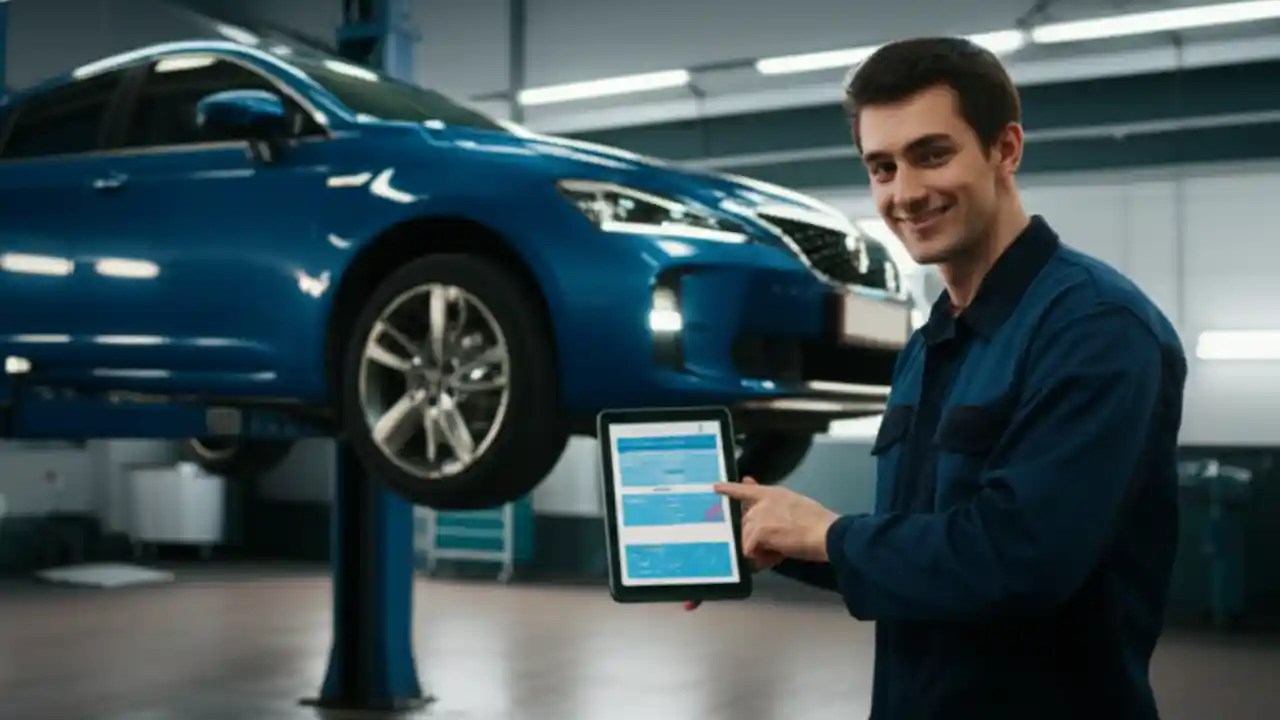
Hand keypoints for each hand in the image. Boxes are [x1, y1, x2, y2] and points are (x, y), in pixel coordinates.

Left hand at [715, 476, 839, 564]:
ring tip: (777, 554)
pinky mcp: (758, 532)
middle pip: (744, 522)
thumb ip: (773, 502)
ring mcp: (758, 516)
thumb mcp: (794, 504)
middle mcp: (762, 502)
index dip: (729, 489)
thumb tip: (754, 487)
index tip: (716, 488)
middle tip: (774, 548)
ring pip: (746, 538)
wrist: (825, 532)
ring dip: (758, 550)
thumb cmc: (817, 522)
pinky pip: (749, 551)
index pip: (745, 489)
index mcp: (772, 493)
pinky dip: (760, 559)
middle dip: (754, 539)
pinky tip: (774, 558)